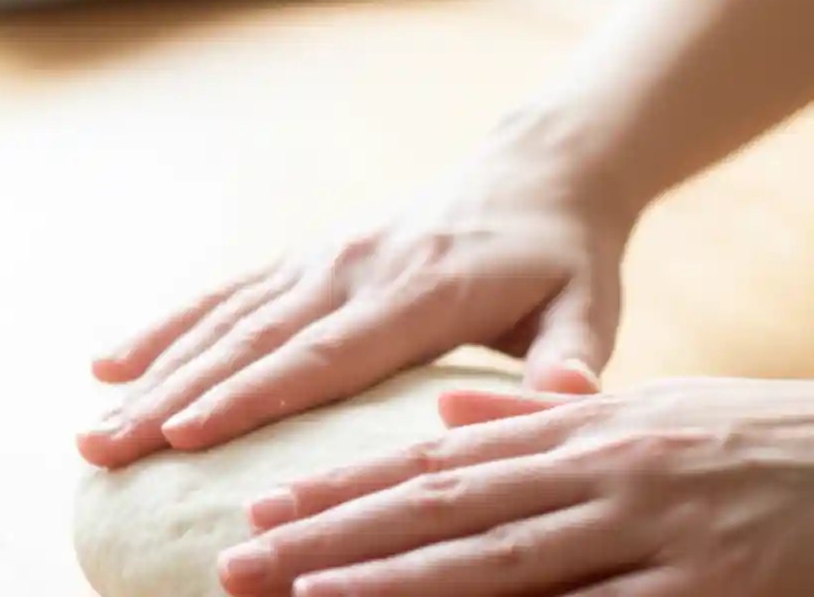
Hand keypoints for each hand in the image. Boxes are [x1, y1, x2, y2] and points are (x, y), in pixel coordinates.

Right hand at [77, 120, 638, 467]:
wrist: (531, 174)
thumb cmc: (562, 258)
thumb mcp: (589, 305)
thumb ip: (572, 355)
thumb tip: (564, 399)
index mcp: (420, 294)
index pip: (323, 356)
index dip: (249, 396)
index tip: (181, 435)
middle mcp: (353, 270)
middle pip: (250, 343)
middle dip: (170, 399)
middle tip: (102, 450)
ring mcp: (321, 259)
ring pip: (223, 321)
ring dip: (153, 372)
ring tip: (91, 423)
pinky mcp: (304, 257)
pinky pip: (226, 295)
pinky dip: (166, 328)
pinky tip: (112, 361)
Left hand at [219, 377, 813, 595]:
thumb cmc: (743, 438)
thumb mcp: (636, 409)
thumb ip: (535, 416)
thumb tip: (442, 409)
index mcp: (571, 428)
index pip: (432, 456)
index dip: (344, 482)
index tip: (266, 504)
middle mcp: (592, 468)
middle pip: (440, 504)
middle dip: (334, 535)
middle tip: (244, 558)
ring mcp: (645, 528)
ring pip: (499, 558)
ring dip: (396, 580)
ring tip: (306, 596)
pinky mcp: (705, 586)